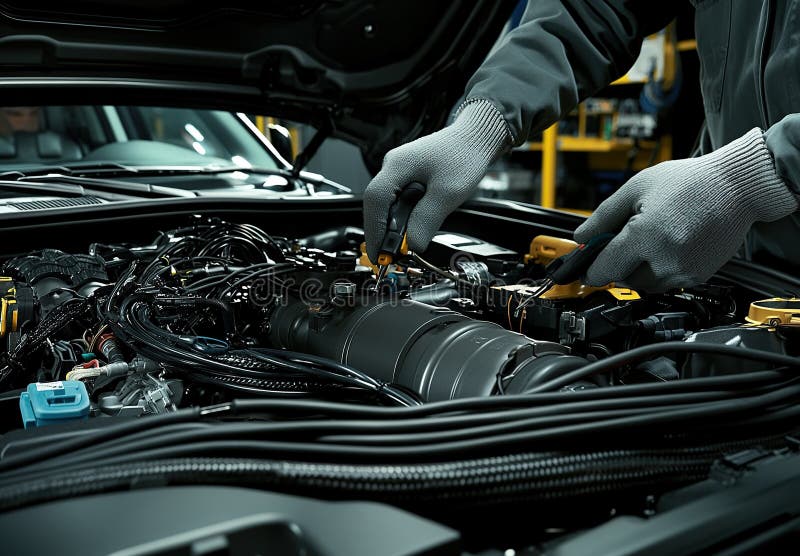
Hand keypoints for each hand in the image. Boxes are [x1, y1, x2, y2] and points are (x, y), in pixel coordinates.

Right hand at [363, 99, 509, 260]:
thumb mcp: (447, 194)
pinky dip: (401, 218)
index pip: (374, 202)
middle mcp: (393, 167)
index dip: (374, 231)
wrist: (477, 137)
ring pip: (386, 204)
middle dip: (381, 232)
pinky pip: (398, 201)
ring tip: (399, 247)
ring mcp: (399, 171)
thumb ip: (426, 220)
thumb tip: (413, 245)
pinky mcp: (409, 176)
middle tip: (388, 256)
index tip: (379, 254)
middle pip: (376, 205)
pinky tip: (409, 229)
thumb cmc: (464, 156)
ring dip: (391, 226)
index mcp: (396, 166)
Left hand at [575, 128, 797, 290]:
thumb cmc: (690, 182)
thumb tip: (581, 238)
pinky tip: (669, 244)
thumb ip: (603, 216)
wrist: (737, 186)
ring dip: (640, 268)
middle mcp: (666, 259)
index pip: (605, 268)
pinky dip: (661, 268)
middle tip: (628, 237)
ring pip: (645, 284)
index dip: (591, 268)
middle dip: (619, 262)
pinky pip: (667, 282)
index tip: (585, 268)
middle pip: (624, 278)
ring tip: (653, 237)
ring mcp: (684, 271)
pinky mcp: (698, 276)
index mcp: (646, 236)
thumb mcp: (636, 188)